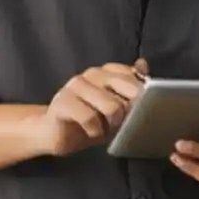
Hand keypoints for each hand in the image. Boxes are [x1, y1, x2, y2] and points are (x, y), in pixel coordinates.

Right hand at [31, 58, 147, 156]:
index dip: (141, 96)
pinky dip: (95, 130)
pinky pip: (90, 118)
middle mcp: (93, 73)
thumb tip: (143, 64)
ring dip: (112, 125)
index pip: (134, 76)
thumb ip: (130, 87)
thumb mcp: (116, 107)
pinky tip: (91, 132)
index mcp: (107, 71)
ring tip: (105, 129)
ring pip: (111, 106)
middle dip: (130, 110)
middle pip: (126, 88)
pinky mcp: (63, 102)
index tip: (140, 111)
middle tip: (122, 123)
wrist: (55, 134)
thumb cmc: (90, 121)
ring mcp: (76, 86)